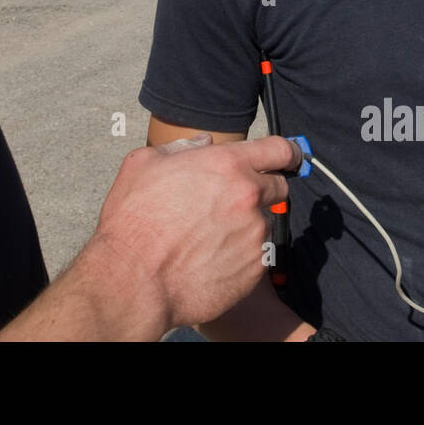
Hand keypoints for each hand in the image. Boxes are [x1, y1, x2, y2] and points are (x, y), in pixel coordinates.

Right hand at [90, 134, 297, 330]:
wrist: (134, 280)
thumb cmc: (133, 220)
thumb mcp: (144, 164)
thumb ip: (181, 147)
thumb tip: (204, 144)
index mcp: (227, 165)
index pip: (279, 150)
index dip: (287, 152)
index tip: (290, 157)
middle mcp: (248, 197)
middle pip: (278, 188)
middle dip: (261, 190)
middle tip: (230, 202)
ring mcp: (255, 236)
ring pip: (262, 224)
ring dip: (244, 226)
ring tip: (206, 238)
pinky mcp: (255, 270)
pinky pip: (255, 256)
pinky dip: (238, 256)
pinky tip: (208, 260)